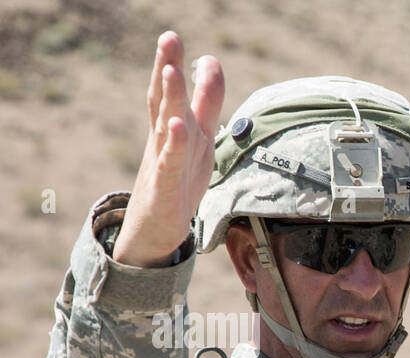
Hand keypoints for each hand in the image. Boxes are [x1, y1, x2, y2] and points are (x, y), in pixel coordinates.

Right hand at [113, 32, 223, 267]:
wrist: (157, 228)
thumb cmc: (178, 180)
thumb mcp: (198, 137)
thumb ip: (206, 102)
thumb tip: (211, 64)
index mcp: (174, 127)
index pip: (170, 91)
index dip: (173, 63)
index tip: (174, 37)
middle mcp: (167, 140)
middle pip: (164, 100)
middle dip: (167, 68)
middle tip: (168, 38)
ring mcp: (163, 162)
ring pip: (167, 126)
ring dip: (170, 100)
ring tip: (172, 71)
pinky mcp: (166, 186)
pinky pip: (172, 163)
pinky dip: (176, 145)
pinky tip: (179, 127)